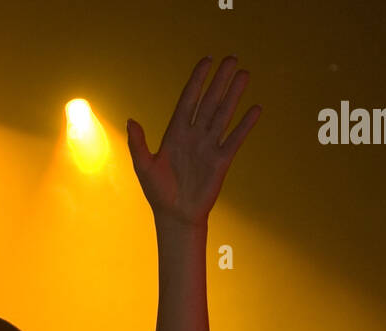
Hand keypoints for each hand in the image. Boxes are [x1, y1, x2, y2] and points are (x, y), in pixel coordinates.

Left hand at [126, 56, 260, 227]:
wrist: (176, 217)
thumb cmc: (158, 193)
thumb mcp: (144, 166)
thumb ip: (139, 144)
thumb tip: (131, 121)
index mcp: (176, 132)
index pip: (189, 99)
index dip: (197, 80)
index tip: (207, 61)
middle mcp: (195, 135)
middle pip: (210, 101)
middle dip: (220, 80)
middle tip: (231, 58)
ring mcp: (209, 147)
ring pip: (223, 115)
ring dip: (234, 95)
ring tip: (244, 74)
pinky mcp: (221, 161)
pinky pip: (235, 139)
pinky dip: (245, 125)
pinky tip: (255, 109)